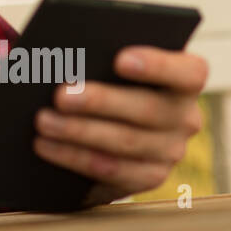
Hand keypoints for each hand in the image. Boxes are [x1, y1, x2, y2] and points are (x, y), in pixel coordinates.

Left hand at [32, 45, 208, 205]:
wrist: (106, 117)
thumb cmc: (104, 71)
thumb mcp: (107, 59)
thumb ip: (99, 54)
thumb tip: (66, 57)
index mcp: (186, 77)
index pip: (188, 72)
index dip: (157, 65)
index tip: (120, 59)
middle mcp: (185, 116)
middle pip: (148, 109)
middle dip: (100, 102)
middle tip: (60, 95)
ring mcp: (171, 150)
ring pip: (126, 142)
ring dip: (79, 132)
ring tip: (42, 120)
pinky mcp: (148, 176)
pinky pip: (110, 169)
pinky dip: (73, 157)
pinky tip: (44, 145)